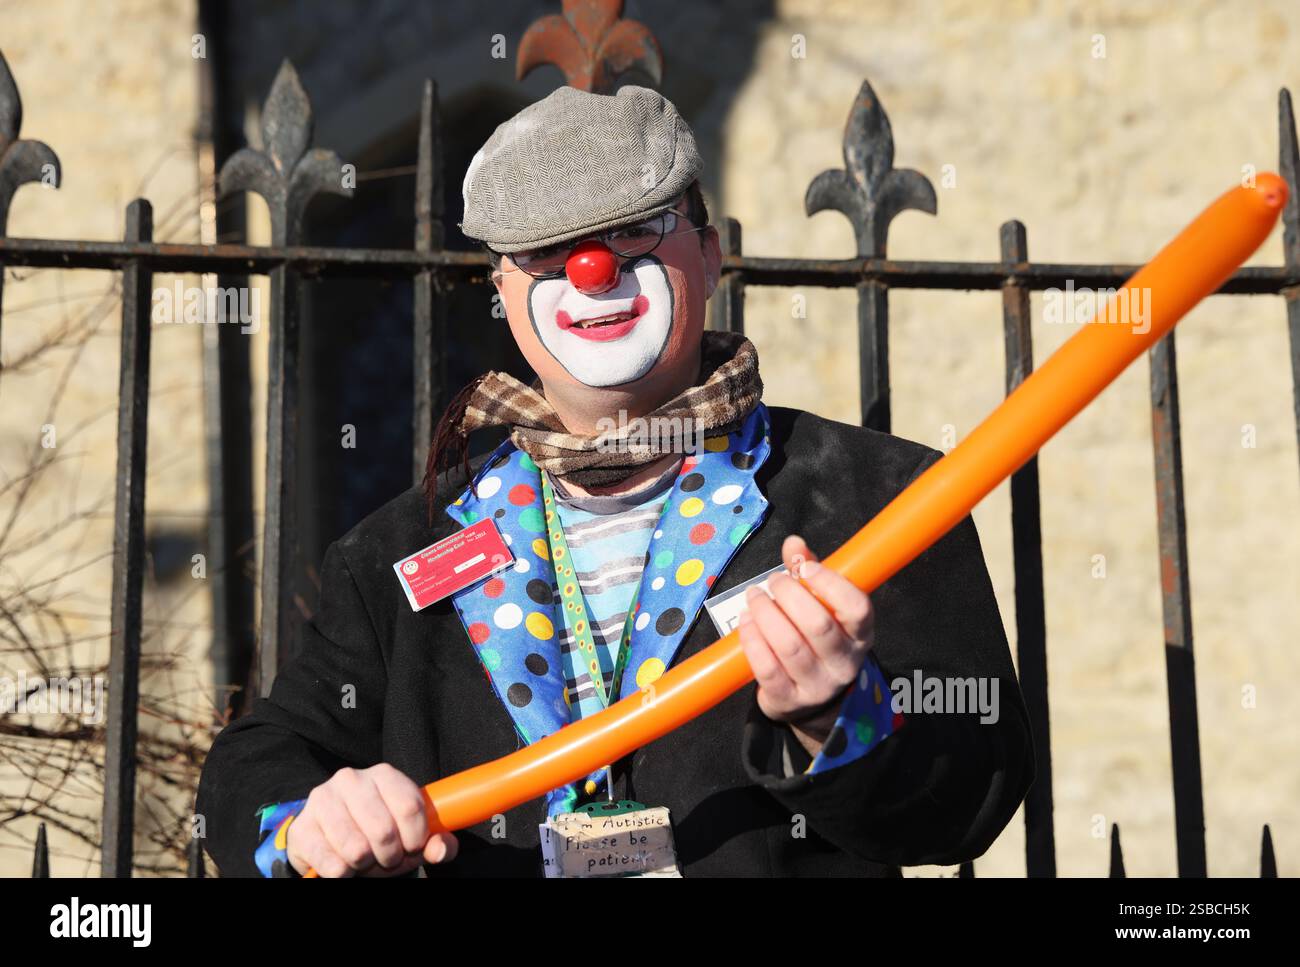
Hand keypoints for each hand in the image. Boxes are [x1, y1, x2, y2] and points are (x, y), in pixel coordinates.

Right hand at [286, 763, 458, 877]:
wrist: (332, 839)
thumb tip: (442, 850)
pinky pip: (333, 865)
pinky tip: (344, 865)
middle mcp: (351, 779)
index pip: (410, 808)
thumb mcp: (411, 835)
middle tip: (387, 858)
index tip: (413, 848)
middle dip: (391, 856)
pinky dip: (344, 874)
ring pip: (357, 850)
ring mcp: (323, 800)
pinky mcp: (302, 827)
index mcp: (384, 775)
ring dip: (366, 865)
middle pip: (384, 831)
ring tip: (365, 859)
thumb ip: (435, 841)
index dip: (416, 838)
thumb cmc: (379, 834)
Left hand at [737, 535, 874, 755]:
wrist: (807, 697)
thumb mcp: (821, 606)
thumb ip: (809, 571)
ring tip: (754, 597)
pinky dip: (752, 640)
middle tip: (772, 581)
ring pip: (789, 646)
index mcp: (860, 634)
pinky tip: (746, 622)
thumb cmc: (814, 639)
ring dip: (765, 614)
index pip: (857, 607)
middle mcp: (844, 662)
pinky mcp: (789, 700)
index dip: (829, 583)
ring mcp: (818, 685)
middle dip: (788, 595)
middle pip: (818, 624)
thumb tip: (793, 543)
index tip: (803, 567)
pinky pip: (766, 668)